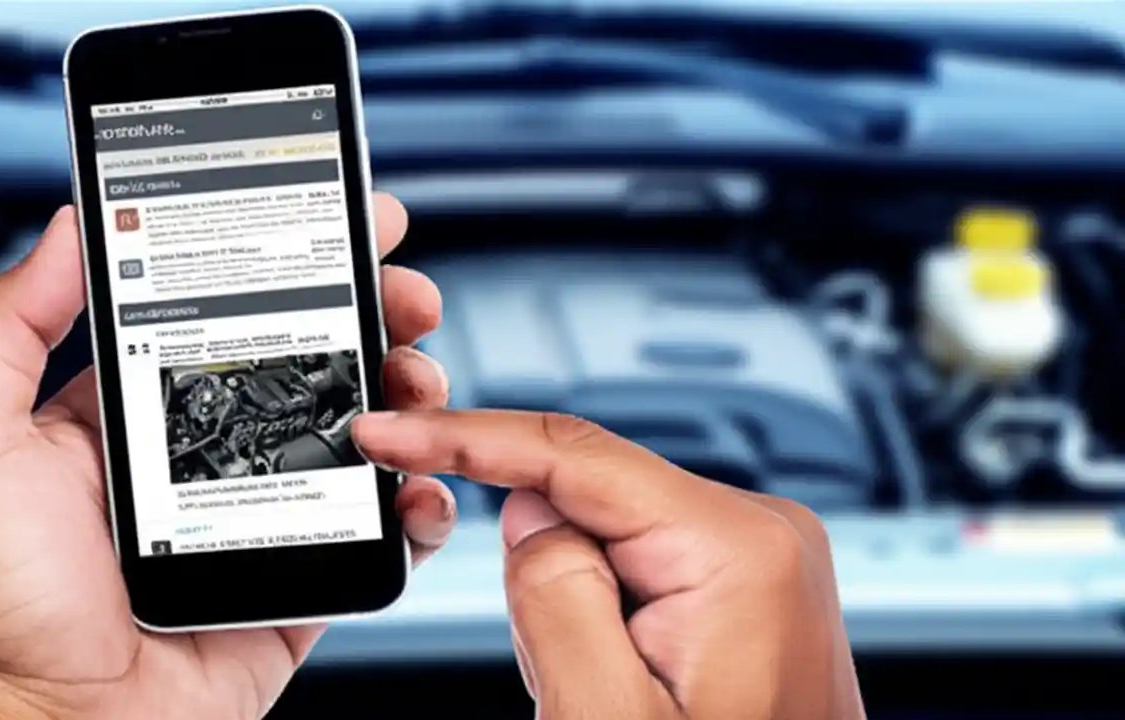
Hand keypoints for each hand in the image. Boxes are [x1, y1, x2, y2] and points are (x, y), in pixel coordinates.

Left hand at [0, 195, 455, 719]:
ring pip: (361, 434)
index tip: (341, 220)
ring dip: (407, 394)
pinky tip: (417, 483)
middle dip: (374, 314)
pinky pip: (380, 530)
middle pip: (316, 362)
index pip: (233, 314)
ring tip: (416, 379)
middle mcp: (211, 452)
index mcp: (140, 411)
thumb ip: (8, 325)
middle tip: (406, 291)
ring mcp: (267, 511)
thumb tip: (67, 227)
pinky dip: (417, 502)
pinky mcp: (307, 574)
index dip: (295, 263)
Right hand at [353, 410, 864, 719]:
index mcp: (736, 549)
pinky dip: (604, 618)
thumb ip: (553, 593)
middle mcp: (761, 535)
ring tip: (614, 697)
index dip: (463, 439)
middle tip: (567, 676)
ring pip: (606, 541)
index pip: (573, 455)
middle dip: (544, 571)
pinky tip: (632, 684)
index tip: (388, 432)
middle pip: (590, 503)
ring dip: (577, 608)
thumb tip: (530, 509)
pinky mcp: (743, 585)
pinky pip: (638, 570)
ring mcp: (758, 559)